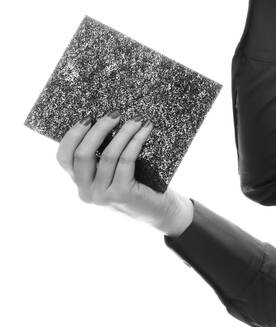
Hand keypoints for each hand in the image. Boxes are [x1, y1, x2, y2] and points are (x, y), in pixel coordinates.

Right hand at [56, 113, 193, 235]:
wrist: (161, 212)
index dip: (73, 135)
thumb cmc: (140, 186)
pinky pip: (126, 160)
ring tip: (137, 119)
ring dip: (123, 132)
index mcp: (80, 184)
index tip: (89, 117)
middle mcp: (86, 192)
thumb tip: (106, 120)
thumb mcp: (114, 173)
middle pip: (82, 154)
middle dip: (98, 129)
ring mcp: (102, 196)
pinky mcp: (121, 194)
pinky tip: (145, 131)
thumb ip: (103, 158)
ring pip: (107, 155)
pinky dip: (135, 141)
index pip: (63, 158)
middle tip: (114, 114)